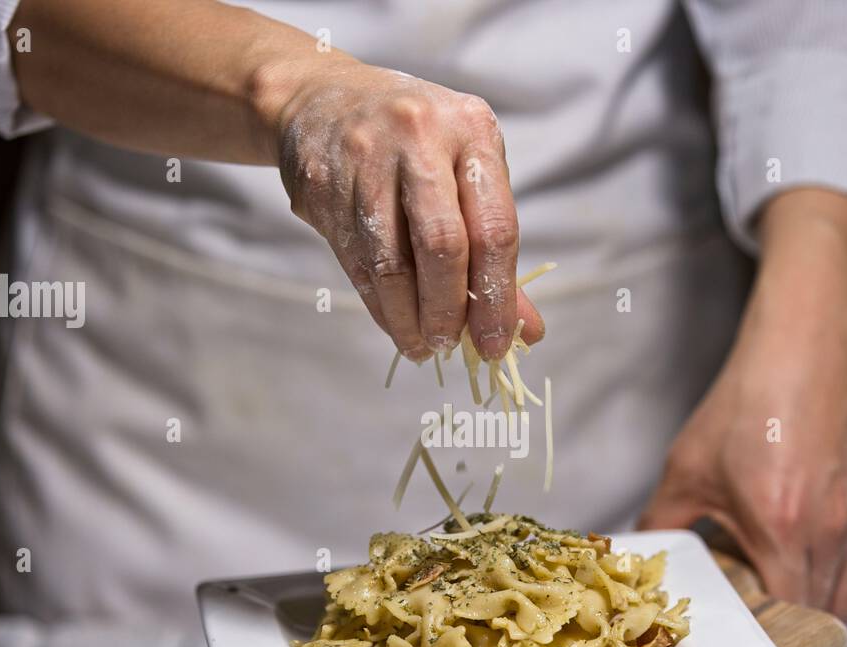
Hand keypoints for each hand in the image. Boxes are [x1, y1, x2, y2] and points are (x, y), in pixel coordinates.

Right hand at [264, 56, 543, 360]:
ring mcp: (364, 159)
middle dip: (448, 310)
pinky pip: (356, 263)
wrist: (321, 99)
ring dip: (408, 318)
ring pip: (390, 263)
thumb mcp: (466, 171)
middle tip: (449, 346)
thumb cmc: (416, 143)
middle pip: (441, 245)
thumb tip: (525, 329)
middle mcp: (418, 139)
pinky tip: (395, 324)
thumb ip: (495, 248)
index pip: (493, 227)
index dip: (496, 296)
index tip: (496, 343)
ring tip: (422, 346)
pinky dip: (379, 305)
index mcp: (470, 130)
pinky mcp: (323, 186)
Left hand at [639, 189, 846, 620]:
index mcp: (784, 531)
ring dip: (819, 612)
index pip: (788, 621)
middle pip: (824, 620)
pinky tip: (805, 567)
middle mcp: (833, 534)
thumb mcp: (688, 470)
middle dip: (794, 638)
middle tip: (763, 643)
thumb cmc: (750, 406)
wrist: (805, 354)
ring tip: (782, 608)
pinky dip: (838, 580)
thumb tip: (643, 557)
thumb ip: (665, 522)